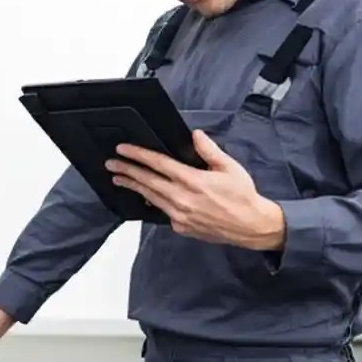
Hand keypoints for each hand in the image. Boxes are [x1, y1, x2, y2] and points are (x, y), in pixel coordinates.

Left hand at [106, 129, 285, 249]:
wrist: (251, 227)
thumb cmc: (242, 196)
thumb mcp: (230, 167)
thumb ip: (209, 150)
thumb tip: (195, 135)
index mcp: (194, 181)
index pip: (158, 164)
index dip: (138, 155)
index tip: (123, 149)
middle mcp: (182, 199)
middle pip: (148, 181)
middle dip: (127, 171)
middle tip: (111, 164)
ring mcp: (180, 215)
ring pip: (150, 197)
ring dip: (133, 186)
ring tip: (118, 179)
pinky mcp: (181, 227)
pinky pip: (161, 211)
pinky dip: (151, 201)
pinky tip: (144, 196)